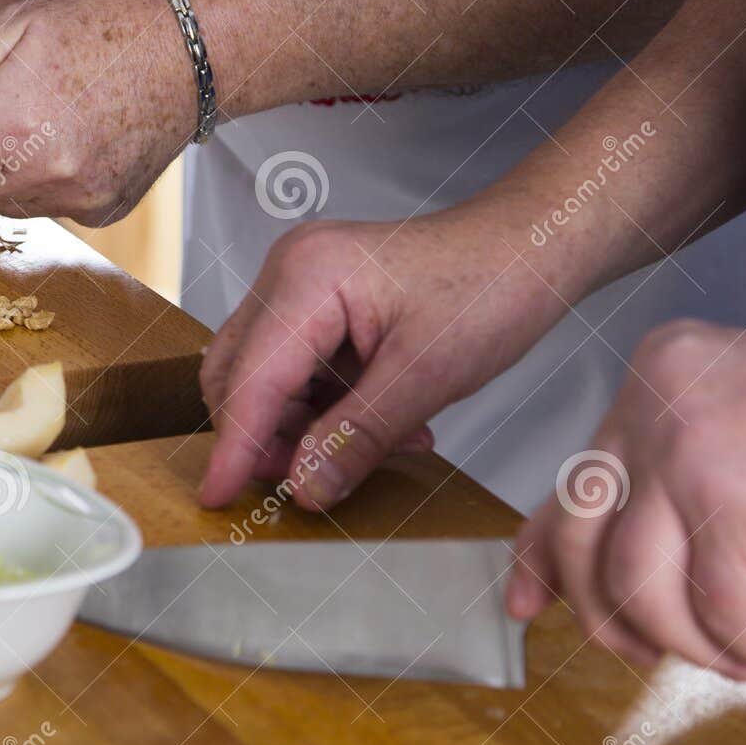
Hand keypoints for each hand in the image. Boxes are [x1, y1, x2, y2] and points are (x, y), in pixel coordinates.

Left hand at [0, 0, 195, 224]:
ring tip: (35, 120)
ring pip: (2, 205)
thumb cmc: (95, 26)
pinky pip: (46, 206)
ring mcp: (78, 199)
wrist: (186, 54)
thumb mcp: (11, 25)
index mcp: (17, 124)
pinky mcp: (100, 211)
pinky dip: (43, 180)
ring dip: (2, 172)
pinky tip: (68, 138)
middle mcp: (48, 175)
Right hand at [198, 209, 566, 510]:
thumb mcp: (428, 375)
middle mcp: (290, 271)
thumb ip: (358, 436)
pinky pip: (297, 368)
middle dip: (264, 438)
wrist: (529, 245)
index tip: (216, 499)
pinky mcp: (318, 300)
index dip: (235, 447)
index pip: (252, 379)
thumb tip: (305, 488)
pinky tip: (376, 425)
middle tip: (305, 485)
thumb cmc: (493, 284)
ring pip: (265, 377)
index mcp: (307, 277)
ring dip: (301, 426)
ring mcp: (300, 283)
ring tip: (367, 451)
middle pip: (238, 375)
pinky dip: (324, 408)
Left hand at [508, 321, 745, 678]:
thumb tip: (620, 559)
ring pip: (640, 590)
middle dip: (609, 618)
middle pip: (581, 540)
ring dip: (693, 645)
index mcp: (657, 378)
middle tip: (651, 652)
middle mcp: (656, 405)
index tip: (528, 601)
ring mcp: (688, 454)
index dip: (539, 556)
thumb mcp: (743, 435)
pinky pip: (721, 615)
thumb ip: (676, 479)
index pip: (570, 482)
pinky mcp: (735, 508)